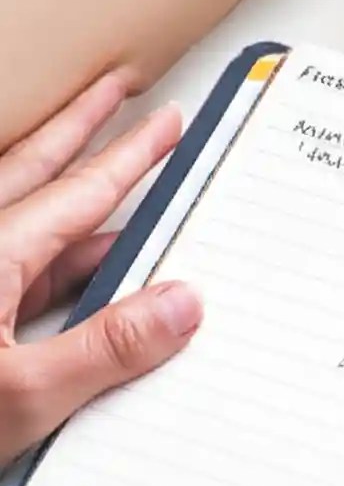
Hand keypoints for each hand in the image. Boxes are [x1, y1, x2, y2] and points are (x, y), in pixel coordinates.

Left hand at [0, 73, 202, 465]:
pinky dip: (62, 254)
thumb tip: (180, 305)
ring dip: (72, 189)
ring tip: (115, 166)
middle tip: (116, 90)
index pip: (77, 192)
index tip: (165, 124)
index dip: (129, 155)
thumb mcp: (23, 395)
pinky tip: (89, 262)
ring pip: (25, 216)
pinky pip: (21, 268)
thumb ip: (107, 348)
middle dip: (82, 128)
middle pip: (35, 172)